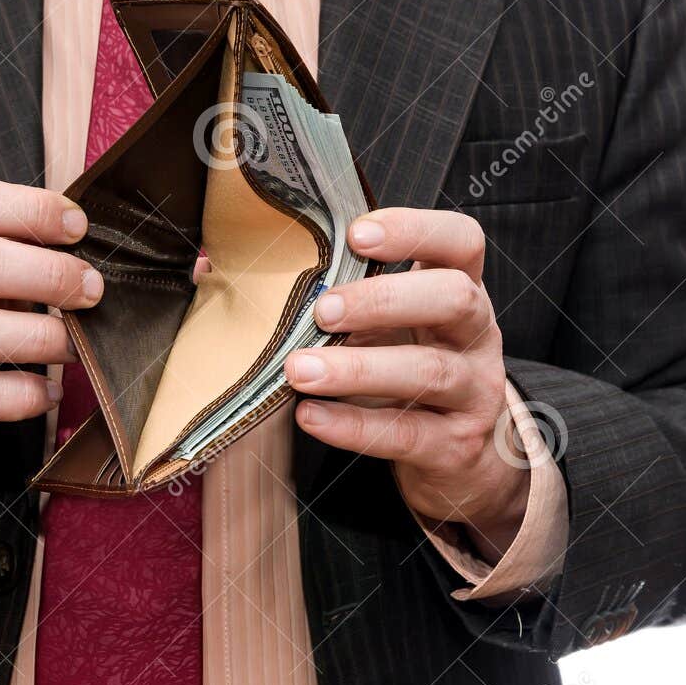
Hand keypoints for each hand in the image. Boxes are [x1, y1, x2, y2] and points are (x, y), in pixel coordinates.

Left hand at [283, 208, 529, 561]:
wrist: (463, 455)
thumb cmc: (405, 365)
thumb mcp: (385, 324)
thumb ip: (325, 292)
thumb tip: (209, 266)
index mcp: (459, 287)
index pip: (460, 241)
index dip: (415, 229)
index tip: (357, 233)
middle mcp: (476, 334)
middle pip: (453, 298)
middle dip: (383, 299)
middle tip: (322, 309)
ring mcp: (473, 391)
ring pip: (428, 371)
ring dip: (358, 369)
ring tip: (299, 369)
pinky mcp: (454, 446)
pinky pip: (405, 433)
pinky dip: (354, 426)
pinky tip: (309, 416)